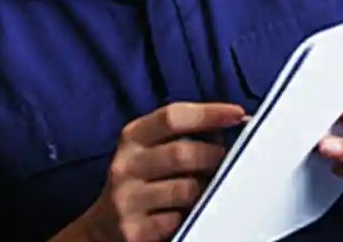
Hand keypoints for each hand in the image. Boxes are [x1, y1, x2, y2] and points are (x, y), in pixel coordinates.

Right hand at [79, 102, 246, 241]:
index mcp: (132, 136)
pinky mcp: (134, 231)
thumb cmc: (142, 180)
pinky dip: (191, 216)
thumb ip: (184, 136)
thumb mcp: (152, 150)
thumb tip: (232, 125)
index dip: (208, 113)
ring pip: (186, 190)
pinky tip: (189, 214)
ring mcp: (127, 199)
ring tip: (210, 189)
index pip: (172, 116)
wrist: (104, 226)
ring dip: (207, 189)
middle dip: (215, 157)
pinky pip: (179, 220)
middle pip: (182, 153)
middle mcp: (125, 164)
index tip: (238, 113)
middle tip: (231, 162)